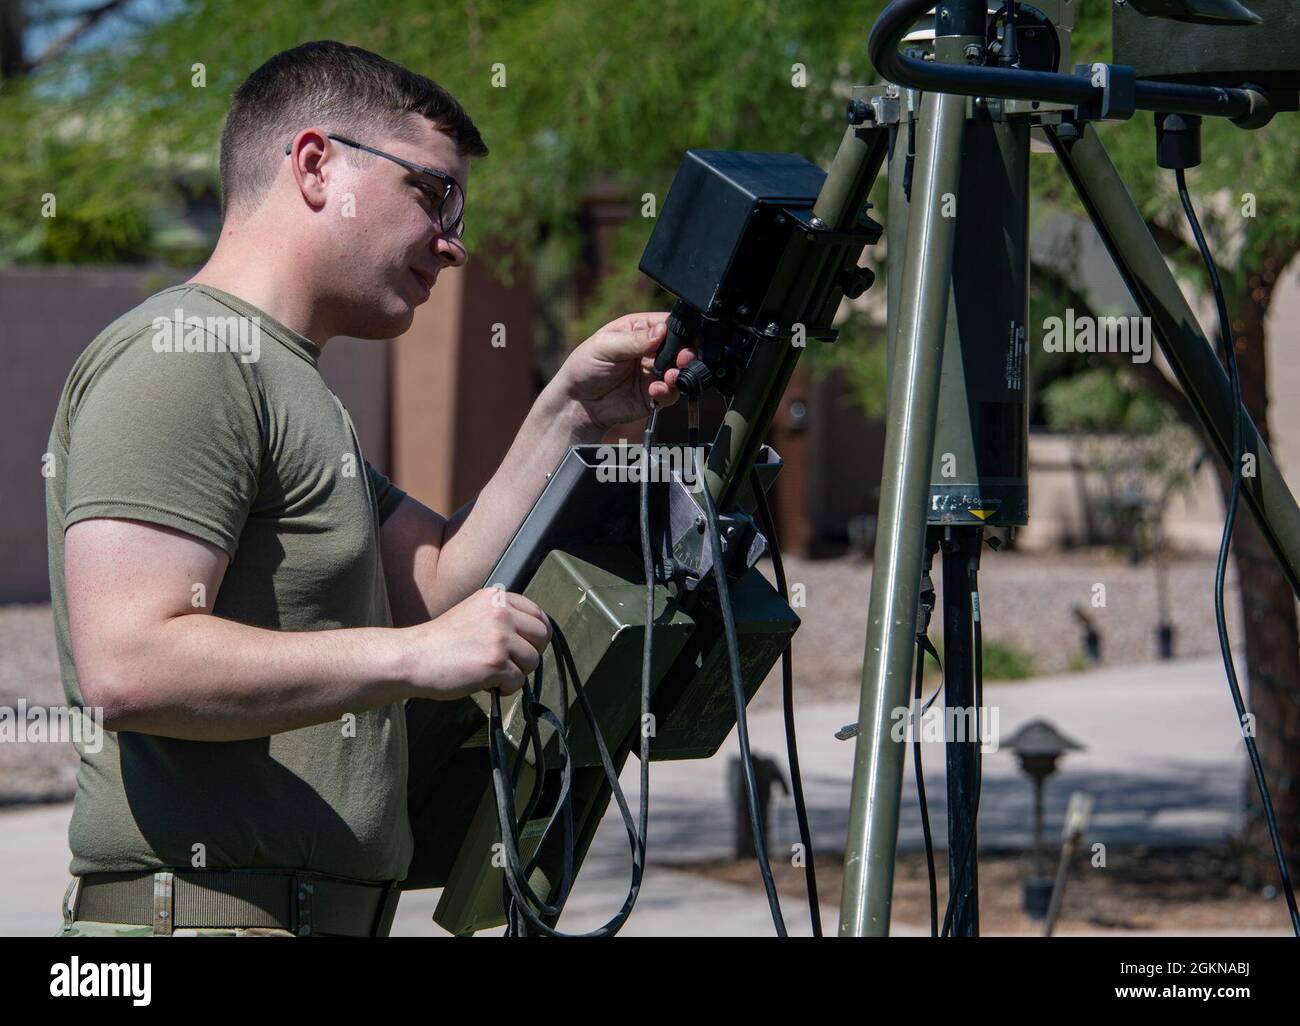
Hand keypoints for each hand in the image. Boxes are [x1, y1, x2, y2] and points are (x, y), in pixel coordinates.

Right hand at [403, 588, 550, 699]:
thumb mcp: (473, 613)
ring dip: (516, 672)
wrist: (411, 657)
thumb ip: (500, 618)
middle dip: (530, 653)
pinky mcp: (495, 662)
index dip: (535, 634)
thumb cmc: (439, 642)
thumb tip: (529, 638)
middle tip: (511, 663)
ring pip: (532, 661)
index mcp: (496, 598)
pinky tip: (485, 683)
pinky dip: (505, 688)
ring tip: (492, 673)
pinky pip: (518, 681)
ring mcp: (499, 637)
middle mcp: (501, 613)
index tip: (527, 645)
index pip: (537, 614)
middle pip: (542, 636)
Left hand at [553, 312, 697, 431]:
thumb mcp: (605, 346)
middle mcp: (651, 350)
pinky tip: (655, 391)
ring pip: (680, 371)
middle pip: (681, 348)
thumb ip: (634, 339)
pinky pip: (672, 393)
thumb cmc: (585, 366)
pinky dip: (669, 392)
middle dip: (685, 353)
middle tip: (682, 359)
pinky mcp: (655, 394)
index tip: (684, 338)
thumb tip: (661, 330)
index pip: (668, 324)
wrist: (577, 403)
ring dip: (680, 373)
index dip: (681, 330)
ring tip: (670, 376)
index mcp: (640, 329)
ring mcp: (654, 372)